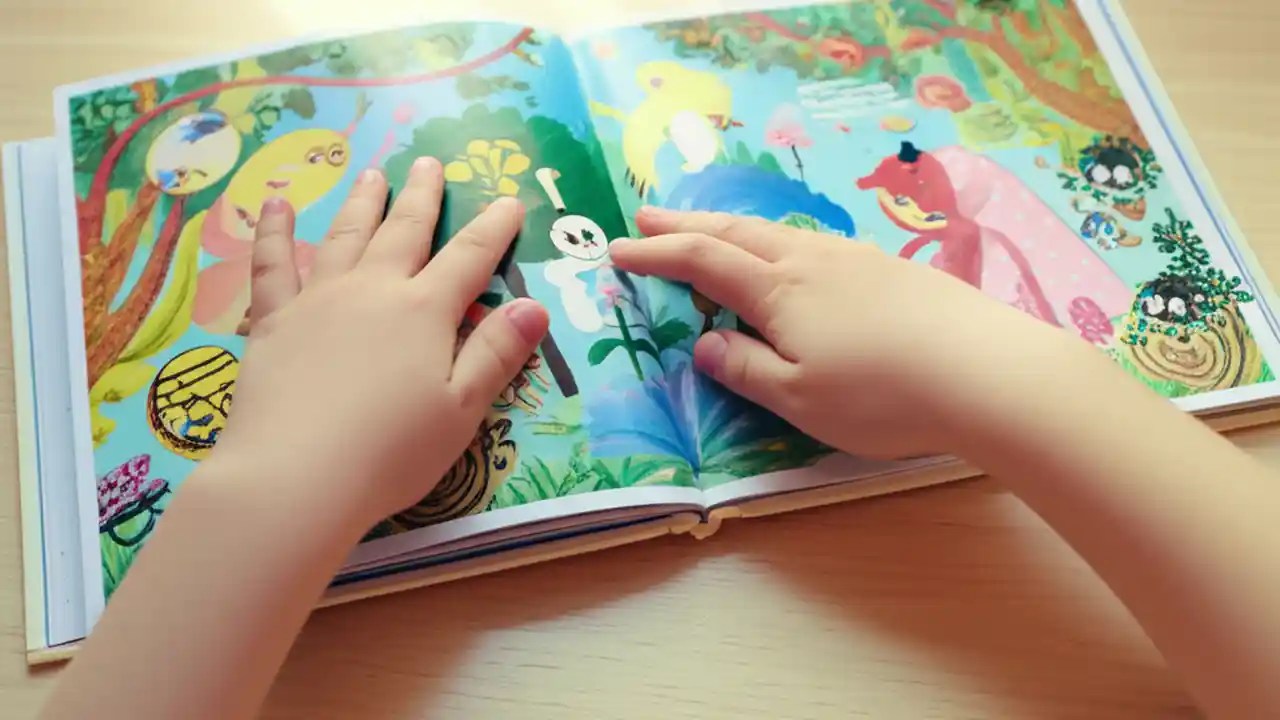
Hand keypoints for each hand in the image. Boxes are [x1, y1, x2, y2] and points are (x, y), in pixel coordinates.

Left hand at [209, 158, 548, 528]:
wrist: (295, 476)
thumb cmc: (391, 452)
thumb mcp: (462, 409)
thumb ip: (496, 352)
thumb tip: (534, 304)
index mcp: (425, 312)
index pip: (469, 258)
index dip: (493, 229)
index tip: (509, 202)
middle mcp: (373, 290)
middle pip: (404, 232)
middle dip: (423, 197)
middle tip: (430, 163)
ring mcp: (318, 300)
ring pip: (346, 236)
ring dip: (363, 203)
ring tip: (373, 175)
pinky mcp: (273, 320)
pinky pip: (275, 264)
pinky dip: (276, 232)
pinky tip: (276, 206)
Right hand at [610, 207, 1082, 459]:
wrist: (984, 370)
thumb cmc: (881, 394)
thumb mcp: (798, 398)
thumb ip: (746, 370)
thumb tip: (705, 345)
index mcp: (777, 289)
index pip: (702, 262)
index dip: (656, 255)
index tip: (618, 251)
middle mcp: (809, 259)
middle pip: (735, 231)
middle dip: (685, 224)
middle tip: (646, 215)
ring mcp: (852, 258)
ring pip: (776, 231)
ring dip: (730, 227)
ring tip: (708, 230)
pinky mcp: (887, 268)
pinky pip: (809, 243)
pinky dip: (774, 240)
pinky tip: (787, 253)